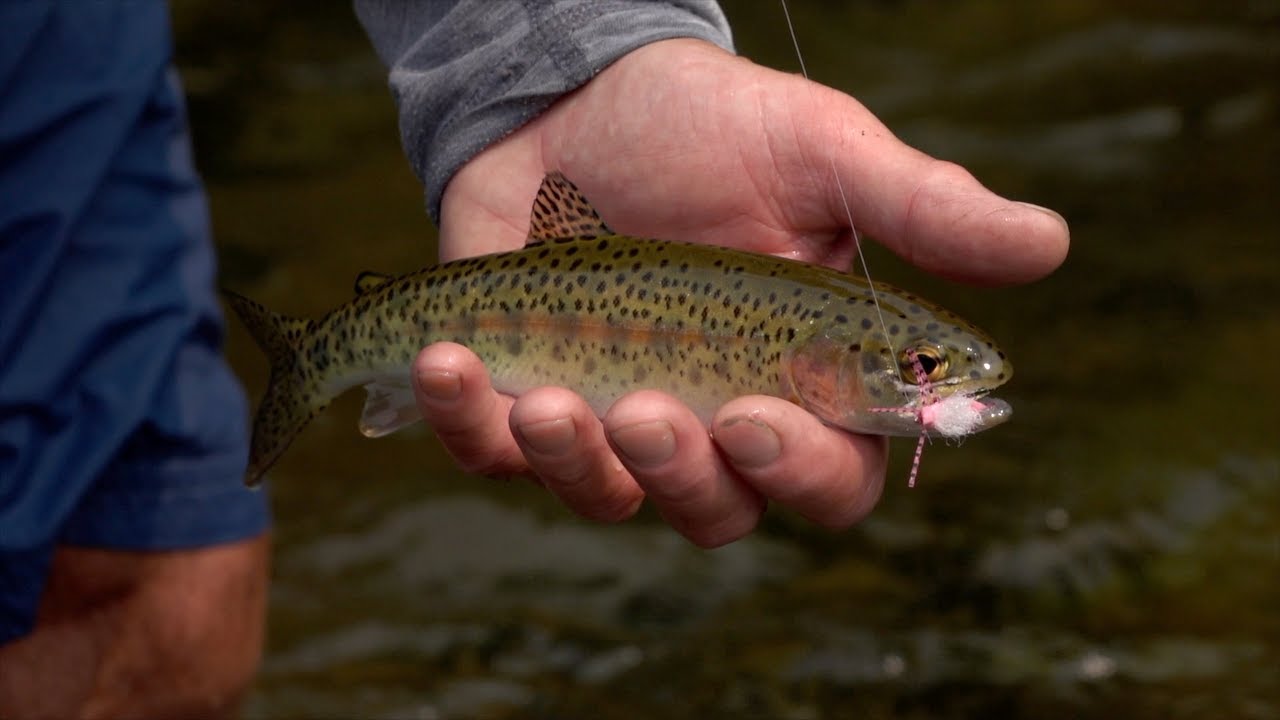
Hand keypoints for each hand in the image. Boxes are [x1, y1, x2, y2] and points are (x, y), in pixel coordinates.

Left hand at [413, 39, 1068, 545]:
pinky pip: (497, 453)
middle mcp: (710, 414)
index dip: (804, 473)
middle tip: (657, 409)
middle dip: (687, 478)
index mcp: (799, 375)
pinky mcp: (520, 397)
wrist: (579, 92)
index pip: (829, 475)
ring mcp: (613, 413)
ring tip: (546, 396)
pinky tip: (451, 367)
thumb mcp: (819, 151)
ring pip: (610, 499)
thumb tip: (1051, 246)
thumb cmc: (714, 126)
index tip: (760, 418)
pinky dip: (473, 427)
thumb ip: (917, 208)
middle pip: (719, 511)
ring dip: (578, 466)